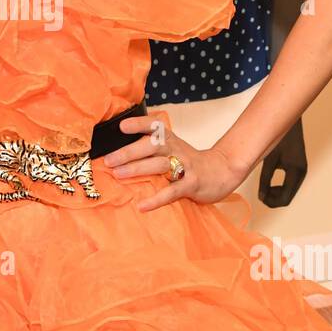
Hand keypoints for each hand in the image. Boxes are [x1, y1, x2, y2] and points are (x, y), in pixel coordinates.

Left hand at [102, 110, 245, 211]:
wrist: (223, 170)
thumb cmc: (189, 161)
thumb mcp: (172, 148)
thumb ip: (150, 149)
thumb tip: (117, 155)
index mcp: (169, 139)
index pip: (154, 126)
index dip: (139, 124)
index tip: (122, 126)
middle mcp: (175, 149)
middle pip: (151, 146)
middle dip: (128, 152)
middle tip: (108, 161)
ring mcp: (185, 166)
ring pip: (159, 165)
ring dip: (138, 169)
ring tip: (118, 175)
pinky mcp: (192, 184)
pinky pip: (172, 191)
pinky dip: (156, 199)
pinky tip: (142, 206)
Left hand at [258, 117, 306, 207]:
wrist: (287, 121)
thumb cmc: (279, 138)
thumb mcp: (270, 160)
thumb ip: (265, 179)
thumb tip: (261, 196)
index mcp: (295, 172)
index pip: (285, 199)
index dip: (271, 202)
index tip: (260, 197)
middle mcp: (301, 173)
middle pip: (288, 198)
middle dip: (273, 199)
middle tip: (261, 193)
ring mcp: (301, 171)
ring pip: (289, 193)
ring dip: (276, 194)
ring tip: (265, 187)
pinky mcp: (298, 168)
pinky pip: (290, 185)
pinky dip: (280, 187)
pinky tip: (270, 182)